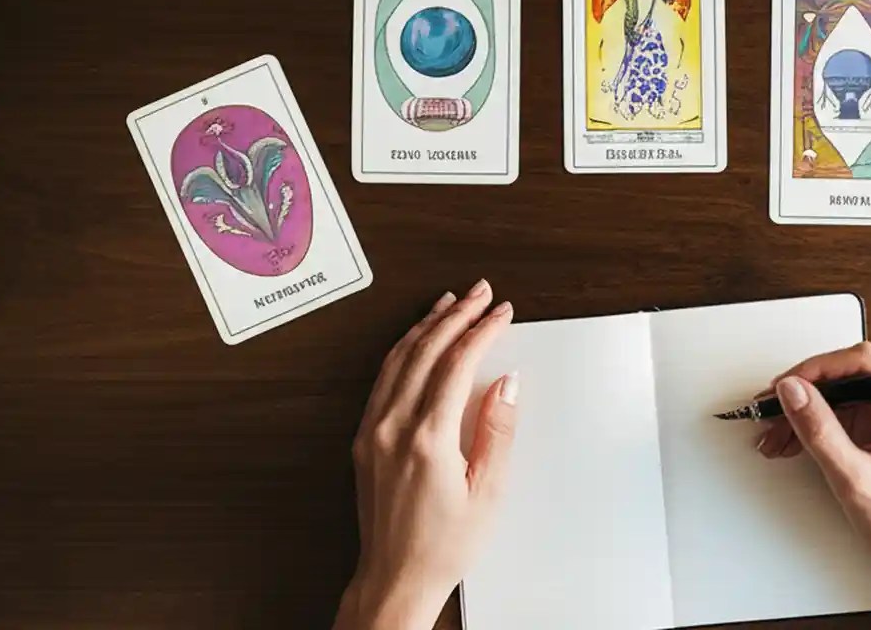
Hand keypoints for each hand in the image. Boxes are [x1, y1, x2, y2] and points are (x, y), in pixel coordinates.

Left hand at [334, 280, 518, 629]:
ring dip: (426, 325)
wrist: (395, 577)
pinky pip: (383, 378)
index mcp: (427, 438)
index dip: (481, 330)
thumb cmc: (443, 545)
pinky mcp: (364, 439)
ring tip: (449, 303)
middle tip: (480, 293)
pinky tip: (417, 340)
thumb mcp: (488, 492)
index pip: (457, 363)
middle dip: (456, 315)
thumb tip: (506, 383)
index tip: (500, 311)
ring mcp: (373, 431)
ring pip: (398, 358)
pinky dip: (403, 349)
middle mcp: (393, 427)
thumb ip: (497, 431)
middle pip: (426, 350)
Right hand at [756, 341, 870, 571]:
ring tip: (777, 434)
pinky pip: (852, 407)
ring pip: (846, 391)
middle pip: (851, 376)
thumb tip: (793, 390)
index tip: (786, 386)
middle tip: (771, 412)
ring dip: (809, 410)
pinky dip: (822, 422)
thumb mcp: (854, 480)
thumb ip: (820, 430)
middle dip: (807, 394)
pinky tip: (796, 438)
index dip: (818, 369)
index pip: (864, 364)